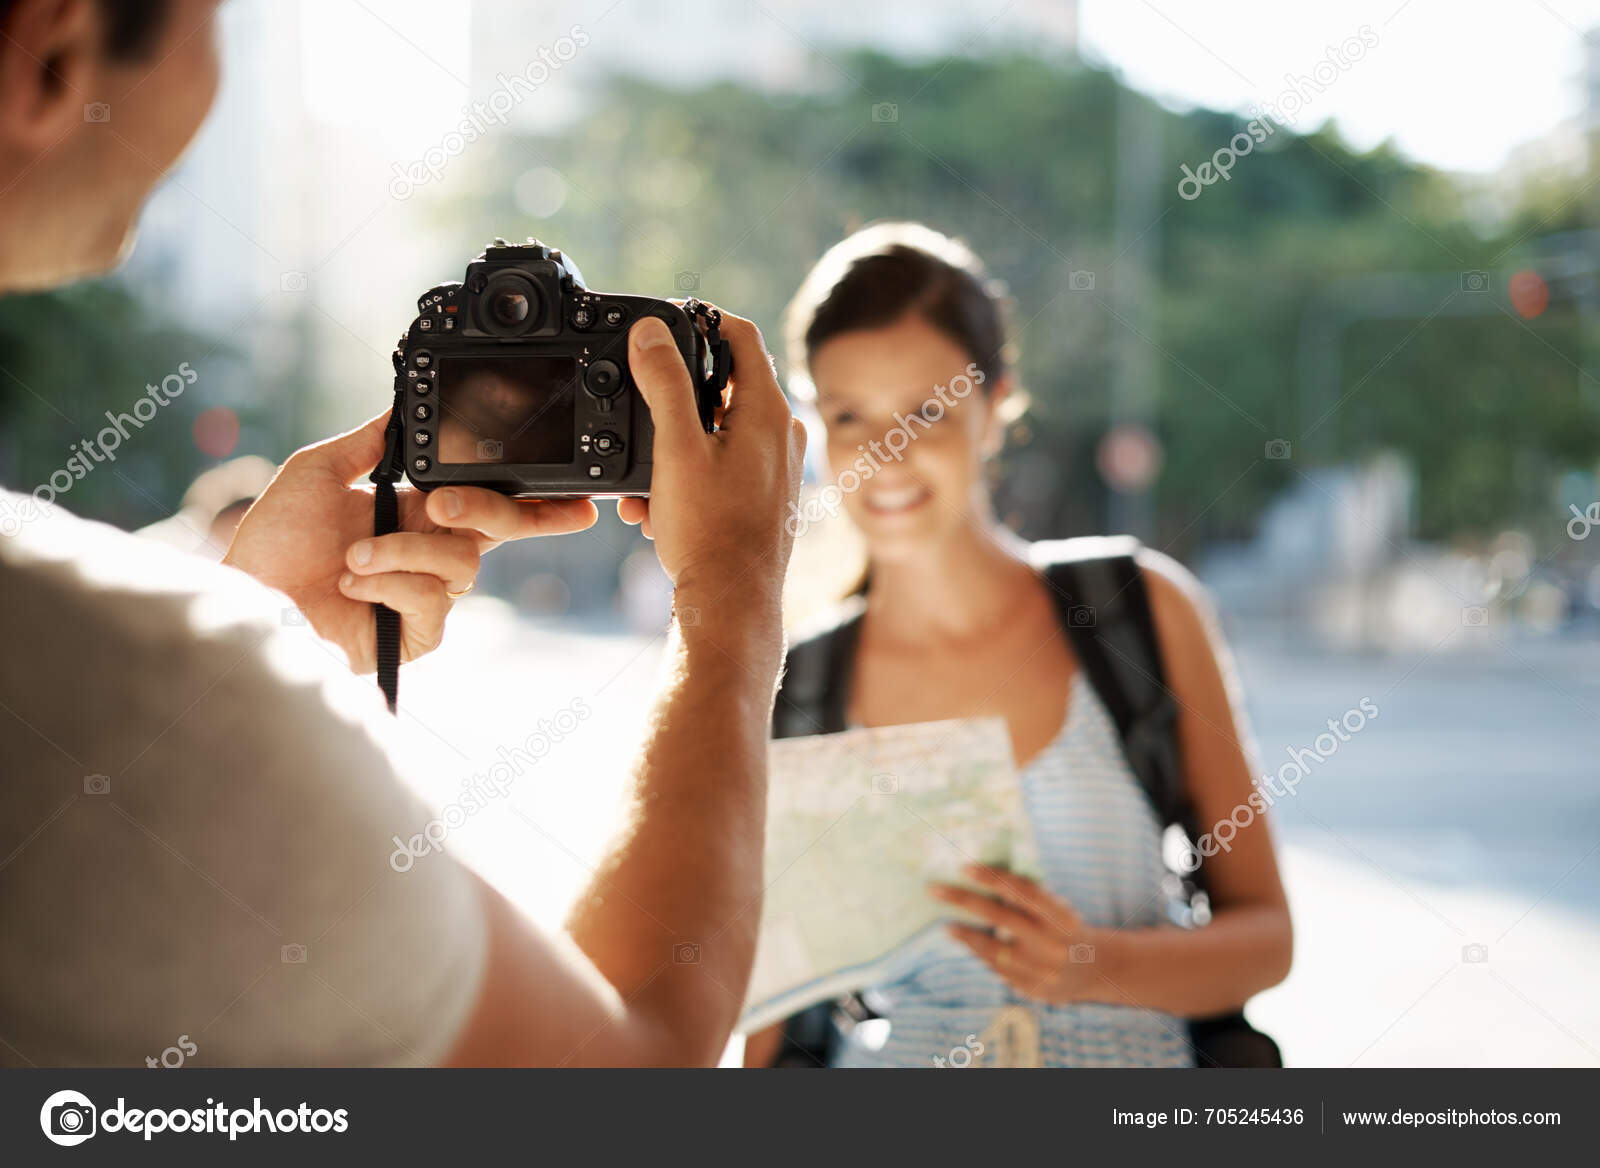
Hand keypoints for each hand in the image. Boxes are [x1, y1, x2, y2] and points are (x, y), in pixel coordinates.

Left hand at [223, 411, 596, 671]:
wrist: (246, 601)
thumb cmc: (272, 545)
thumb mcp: (317, 470)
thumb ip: (369, 441)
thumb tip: (402, 407)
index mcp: (416, 515)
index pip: (490, 504)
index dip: (537, 504)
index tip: (578, 498)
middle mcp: (427, 554)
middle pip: (497, 527)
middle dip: (483, 508)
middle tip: (438, 504)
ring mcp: (424, 596)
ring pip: (464, 563)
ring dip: (405, 552)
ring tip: (353, 557)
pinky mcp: (416, 634)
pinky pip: (435, 602)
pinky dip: (392, 586)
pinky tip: (352, 585)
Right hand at [615, 310, 804, 609]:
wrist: (731, 602)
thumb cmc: (710, 530)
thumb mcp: (675, 447)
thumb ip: (664, 382)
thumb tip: (652, 332)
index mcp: (767, 410)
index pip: (740, 335)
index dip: (701, 320)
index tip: (666, 326)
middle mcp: (782, 433)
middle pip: (724, 385)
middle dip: (674, 400)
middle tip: (642, 414)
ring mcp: (777, 467)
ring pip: (717, 433)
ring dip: (673, 449)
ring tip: (643, 484)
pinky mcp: (766, 497)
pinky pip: (722, 469)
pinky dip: (688, 478)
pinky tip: (657, 509)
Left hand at [932, 865, 1107, 1004]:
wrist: (1095, 969)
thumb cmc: (1065, 928)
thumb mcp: (1058, 910)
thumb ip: (1029, 898)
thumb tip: (982, 876)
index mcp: (1062, 917)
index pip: (1025, 892)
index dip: (994, 878)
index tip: (965, 867)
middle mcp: (1053, 944)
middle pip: (1001, 918)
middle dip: (964, 901)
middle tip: (935, 890)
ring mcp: (1042, 970)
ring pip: (993, 949)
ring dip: (966, 935)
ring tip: (946, 925)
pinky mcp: (1032, 988)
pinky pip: (998, 969)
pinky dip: (982, 954)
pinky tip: (970, 944)